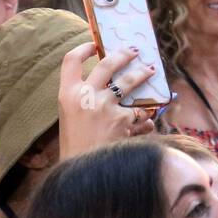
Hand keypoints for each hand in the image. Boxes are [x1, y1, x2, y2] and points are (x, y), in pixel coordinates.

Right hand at [57, 41, 157, 158]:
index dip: (83, 49)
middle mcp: (85, 97)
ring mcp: (104, 107)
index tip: (94, 45)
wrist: (81, 173)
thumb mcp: (72, 117)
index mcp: (67, 95)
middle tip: (134, 51)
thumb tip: (110, 82)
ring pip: (129, 81)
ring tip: (150, 70)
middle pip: (107, 64)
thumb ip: (85, 98)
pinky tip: (148, 122)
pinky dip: (144, 117)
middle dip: (123, 54)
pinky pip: (139, 112)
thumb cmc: (77, 145)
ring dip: (142, 74)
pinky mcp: (123, 119)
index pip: (70, 61)